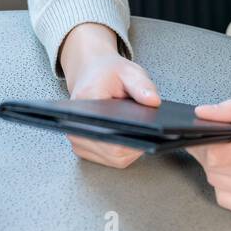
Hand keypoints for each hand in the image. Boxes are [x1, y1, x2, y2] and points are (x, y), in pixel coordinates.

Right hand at [59, 22, 160, 168]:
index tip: (148, 134)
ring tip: (140, 130)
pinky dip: (124, 150)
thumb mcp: (129, 71)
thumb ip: (142, 85)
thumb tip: (154, 101)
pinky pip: (110, 158)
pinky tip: (132, 135)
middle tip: (150, 130)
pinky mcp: (84, 146)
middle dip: (136, 143)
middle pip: (113, 152)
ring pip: (113, 159)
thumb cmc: (107, 73)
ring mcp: (78, 139)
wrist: (89, 73)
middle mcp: (76, 126)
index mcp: (86, 102)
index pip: (109, 133)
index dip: (132, 138)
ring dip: (131, 149)